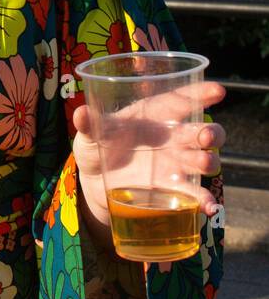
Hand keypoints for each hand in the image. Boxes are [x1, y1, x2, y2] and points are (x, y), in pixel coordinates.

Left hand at [72, 81, 225, 233]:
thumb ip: (88, 125)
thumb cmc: (97, 145)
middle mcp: (172, 137)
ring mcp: (176, 163)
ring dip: (209, 161)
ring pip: (203, 159)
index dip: (200, 93)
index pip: (180, 100)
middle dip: (209, 132)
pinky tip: (209, 207)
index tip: (216, 91)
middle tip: (207, 135)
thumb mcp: (90, 134)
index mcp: (153, 115)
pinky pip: (196, 194)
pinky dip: (205, 200)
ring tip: (204, 164)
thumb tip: (81, 113)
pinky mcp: (174, 187)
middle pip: (201, 131)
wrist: (95, 179)